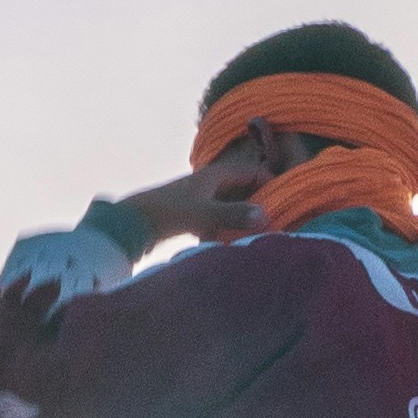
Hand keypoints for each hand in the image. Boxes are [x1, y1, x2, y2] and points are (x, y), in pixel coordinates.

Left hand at [111, 143, 270, 247]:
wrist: (129, 224)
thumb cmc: (166, 213)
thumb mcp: (203, 215)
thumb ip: (234, 215)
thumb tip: (267, 216)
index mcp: (214, 175)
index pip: (252, 171)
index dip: (271, 182)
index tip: (288, 200)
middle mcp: (208, 183)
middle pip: (243, 190)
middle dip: (259, 203)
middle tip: (279, 221)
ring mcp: (199, 199)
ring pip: (230, 206)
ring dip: (242, 219)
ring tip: (259, 235)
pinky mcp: (190, 216)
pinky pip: (216, 220)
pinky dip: (225, 230)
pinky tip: (229, 245)